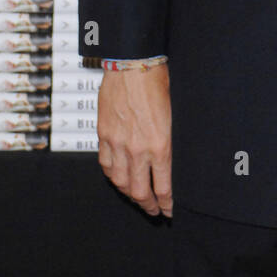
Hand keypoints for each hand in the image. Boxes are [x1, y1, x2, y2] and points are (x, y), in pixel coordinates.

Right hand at [97, 64, 171, 217]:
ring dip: (129, 194)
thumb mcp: (172, 115)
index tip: (169, 210)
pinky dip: (112, 176)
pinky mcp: (104, 136)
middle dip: (148, 205)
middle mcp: (138, 149)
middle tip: (154, 211)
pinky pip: (105, 165)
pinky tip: (118, 179)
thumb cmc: (156, 83)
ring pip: (120, 182)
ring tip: (137, 198)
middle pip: (139, 191)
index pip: (163, 186)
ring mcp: (118, 144)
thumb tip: (167, 160)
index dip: (166, 203)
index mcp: (160, 145)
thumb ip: (167, 141)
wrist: (132, 65)